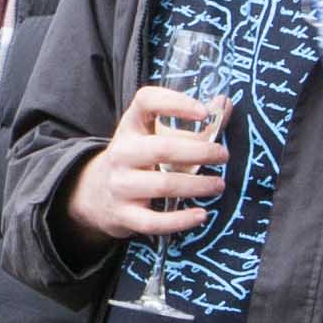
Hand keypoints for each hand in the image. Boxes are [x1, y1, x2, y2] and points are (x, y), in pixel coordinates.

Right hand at [68, 84, 231, 243]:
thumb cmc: (139, 159)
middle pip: (162, 148)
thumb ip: (192, 123)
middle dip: (199, 152)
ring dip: (197, 185)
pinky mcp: (123, 215)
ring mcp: (120, 185)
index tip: (203, 112)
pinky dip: (181, 220)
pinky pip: (153, 221)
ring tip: (218, 185)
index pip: (146, 101)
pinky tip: (201, 215)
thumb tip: (225, 104)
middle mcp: (121, 152)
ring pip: (163, 185)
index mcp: (131, 126)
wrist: (97, 193)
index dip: (175, 103)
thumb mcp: (155, 136)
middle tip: (222, 156)